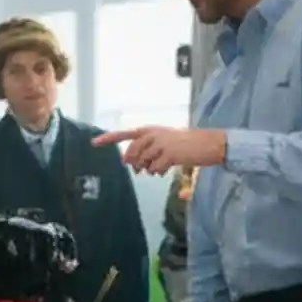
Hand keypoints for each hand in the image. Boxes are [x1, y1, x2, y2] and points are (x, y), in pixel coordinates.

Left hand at [92, 126, 225, 175]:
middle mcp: (153, 134)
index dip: (108, 139)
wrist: (208, 143)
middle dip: (134, 164)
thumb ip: (146, 150)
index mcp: (150, 130)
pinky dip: (159, 172)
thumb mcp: (164, 142)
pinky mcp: (169, 154)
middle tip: (140, 170)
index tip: (93, 143)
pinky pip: (155, 169)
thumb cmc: (186, 144)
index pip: (125, 135)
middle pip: (131, 154)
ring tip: (161, 165)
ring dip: (149, 169)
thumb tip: (132, 165)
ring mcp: (160, 144)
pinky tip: (168, 168)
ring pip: (143, 163)